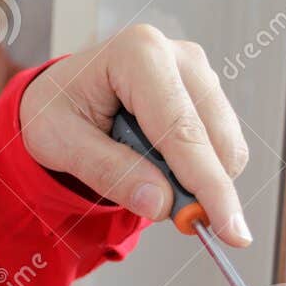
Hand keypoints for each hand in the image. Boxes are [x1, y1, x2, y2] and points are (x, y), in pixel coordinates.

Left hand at [19, 25, 250, 244]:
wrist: (61, 95)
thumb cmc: (54, 110)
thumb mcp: (59, 144)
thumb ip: (108, 171)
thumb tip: (161, 203)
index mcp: (137, 54)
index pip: (181, 129)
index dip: (207, 184)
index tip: (230, 230)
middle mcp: (177, 55)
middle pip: (214, 138)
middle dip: (205, 190)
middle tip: (176, 221)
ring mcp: (198, 71)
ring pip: (225, 145)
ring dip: (197, 180)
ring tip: (142, 175)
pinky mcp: (208, 91)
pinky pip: (221, 145)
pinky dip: (199, 170)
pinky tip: (159, 165)